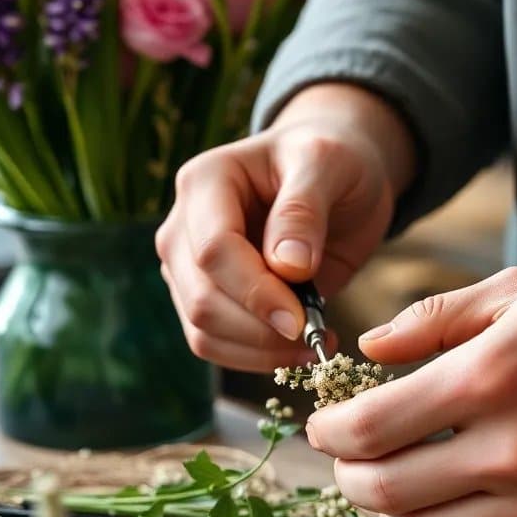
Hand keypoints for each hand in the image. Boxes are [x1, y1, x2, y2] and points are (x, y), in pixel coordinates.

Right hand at [156, 83, 415, 371]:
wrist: (333, 175)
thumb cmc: (330, 160)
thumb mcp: (328, 164)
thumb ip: (304, 210)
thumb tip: (288, 267)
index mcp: (205, 181)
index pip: (213, 250)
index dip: (255, 292)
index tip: (302, 319)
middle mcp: (183, 226)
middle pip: (201, 299)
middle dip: (259, 330)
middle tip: (317, 337)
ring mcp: (188, 266)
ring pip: (202, 330)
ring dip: (259, 351)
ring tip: (317, 342)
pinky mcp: (206, 298)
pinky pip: (216, 343)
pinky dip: (257, 357)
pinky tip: (301, 346)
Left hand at [306, 265, 516, 516]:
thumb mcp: (515, 289)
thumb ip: (431, 317)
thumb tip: (365, 347)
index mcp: (489, 377)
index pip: (371, 427)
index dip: (329, 432)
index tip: (324, 426)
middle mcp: (513, 448)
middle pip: (389, 490)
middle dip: (348, 475)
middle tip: (347, 458)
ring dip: (392, 513)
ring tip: (391, 483)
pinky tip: (446, 514)